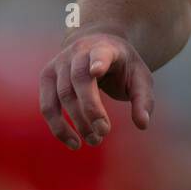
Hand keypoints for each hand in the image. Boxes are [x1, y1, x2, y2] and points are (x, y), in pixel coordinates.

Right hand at [38, 31, 154, 149]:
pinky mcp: (47, 77)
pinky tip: (74, 143)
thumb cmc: (122, 67)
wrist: (97, 46)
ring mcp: (59, 63)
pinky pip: (47, 106)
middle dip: (91, 109)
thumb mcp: (140, 78)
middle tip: (104, 132)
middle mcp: (78, 52)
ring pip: (62, 95)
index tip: (97, 71)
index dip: (98, 61)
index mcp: (105, 47)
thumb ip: (143, 100)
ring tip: (95, 141)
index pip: (100, 53)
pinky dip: (58, 127)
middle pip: (79, 79)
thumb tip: (142, 124)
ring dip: (76, 122)